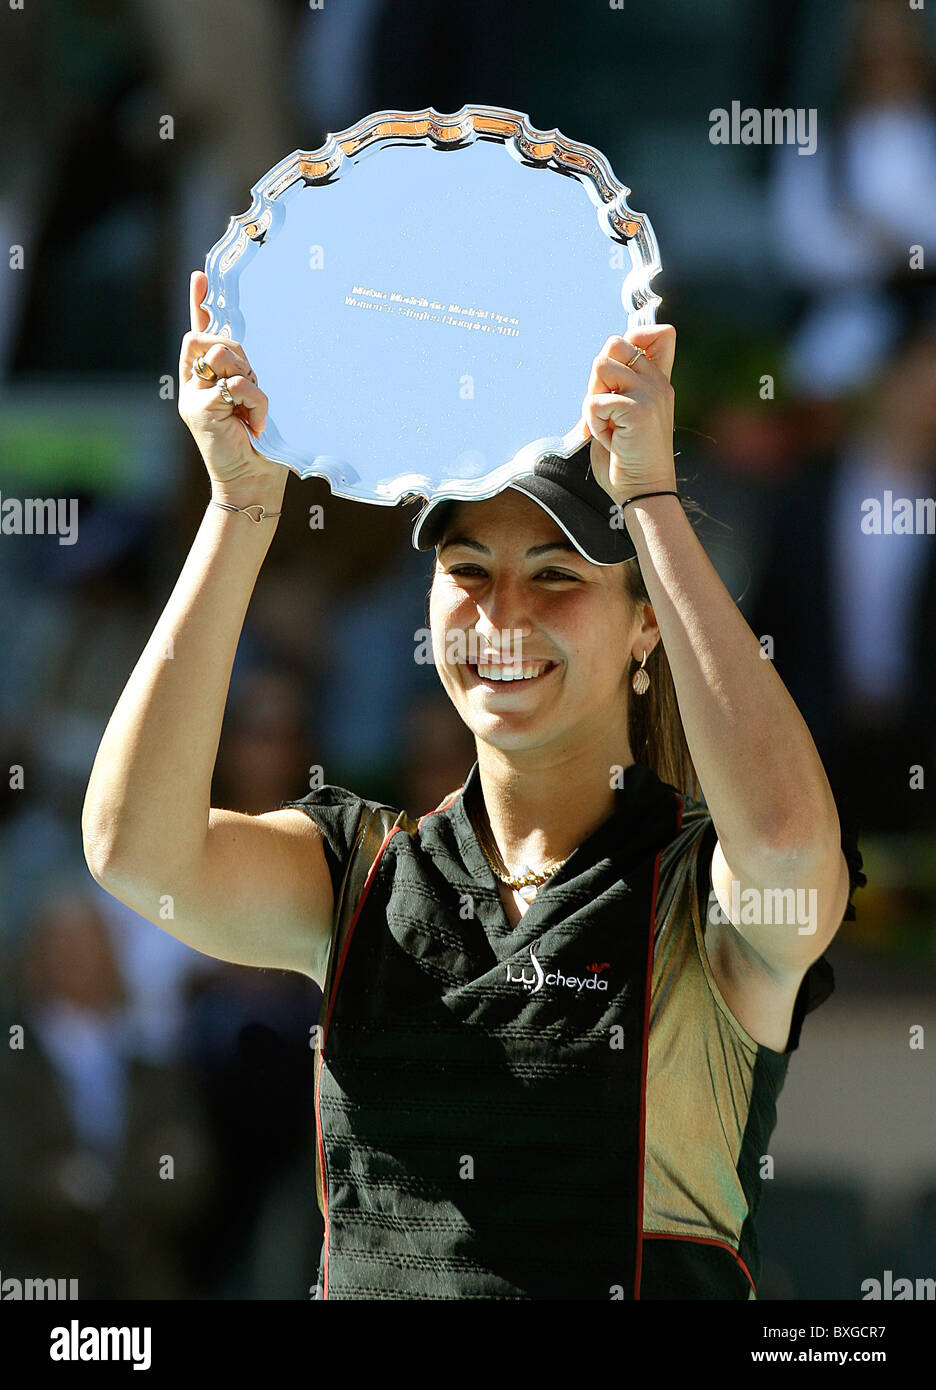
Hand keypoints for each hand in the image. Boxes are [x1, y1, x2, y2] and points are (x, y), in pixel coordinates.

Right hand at [178, 271, 284, 501]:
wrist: (253, 482)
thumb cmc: (262, 443)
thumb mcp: (258, 400)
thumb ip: (250, 373)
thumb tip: (254, 349)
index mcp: (208, 378)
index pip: (201, 331)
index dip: (200, 302)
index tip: (202, 276)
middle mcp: (195, 383)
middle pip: (213, 338)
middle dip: (241, 354)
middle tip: (255, 386)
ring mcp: (192, 395)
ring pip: (220, 354)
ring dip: (247, 375)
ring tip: (254, 405)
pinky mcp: (198, 410)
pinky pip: (233, 385)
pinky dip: (254, 400)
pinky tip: (257, 423)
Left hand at [581, 326, 676, 504]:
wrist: (644, 490)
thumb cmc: (629, 457)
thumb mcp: (628, 414)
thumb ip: (621, 386)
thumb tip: (601, 363)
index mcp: (659, 381)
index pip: (660, 333)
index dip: (633, 338)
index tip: (619, 373)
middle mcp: (658, 383)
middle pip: (614, 344)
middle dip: (598, 376)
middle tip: (606, 409)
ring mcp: (651, 394)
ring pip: (601, 368)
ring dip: (593, 402)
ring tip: (609, 425)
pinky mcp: (638, 410)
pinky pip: (594, 402)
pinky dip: (593, 424)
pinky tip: (609, 439)